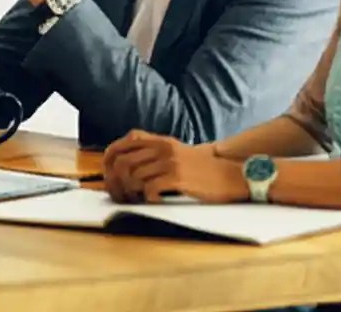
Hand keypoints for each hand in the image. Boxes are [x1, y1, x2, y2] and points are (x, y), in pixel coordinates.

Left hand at [102, 130, 247, 203]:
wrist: (232, 174)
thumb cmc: (202, 168)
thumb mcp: (175, 152)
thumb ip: (152, 153)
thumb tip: (123, 166)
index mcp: (158, 140)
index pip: (121, 144)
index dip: (109, 161)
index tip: (108, 176)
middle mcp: (162, 148)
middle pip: (122, 162)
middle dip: (115, 181)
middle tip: (119, 194)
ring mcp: (169, 162)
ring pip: (133, 176)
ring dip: (129, 192)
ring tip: (135, 200)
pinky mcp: (178, 177)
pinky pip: (150, 188)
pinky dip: (146, 197)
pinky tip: (153, 200)